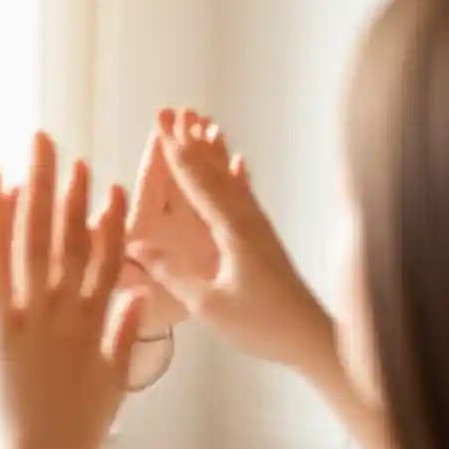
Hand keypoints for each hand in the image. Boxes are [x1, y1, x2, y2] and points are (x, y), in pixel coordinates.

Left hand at [0, 132, 144, 448]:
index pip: (106, 260)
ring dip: (30, 201)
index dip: (107, 220)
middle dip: (62, 191)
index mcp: (96, 322)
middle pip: (66, 240)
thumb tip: (142, 293)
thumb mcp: (114, 379)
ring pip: (32, 249)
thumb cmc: (81, 427)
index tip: (110, 185)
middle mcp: (68, 312)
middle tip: (57, 149)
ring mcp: (34, 320)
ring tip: (28, 163)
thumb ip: (125, 334)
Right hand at [130, 108, 331, 369]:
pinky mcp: (265, 237)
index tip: (160, 125)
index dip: (176, 153)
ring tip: (196, 124)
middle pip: (213, 170)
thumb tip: (136, 246)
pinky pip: (244, 195)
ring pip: (229, 178)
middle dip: (189, 140)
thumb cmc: (262, 326)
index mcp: (232, 231)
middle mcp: (247, 219)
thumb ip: (172, 273)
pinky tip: (236, 162)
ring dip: (210, 150)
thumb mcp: (208, 305)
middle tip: (170, 111)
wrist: (313, 337)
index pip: (197, 183)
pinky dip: (233, 174)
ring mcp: (259, 226)